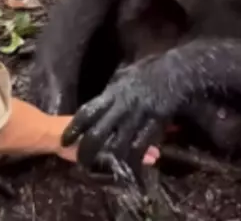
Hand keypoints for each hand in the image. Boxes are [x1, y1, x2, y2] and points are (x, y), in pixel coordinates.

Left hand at [60, 57, 175, 167]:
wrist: (176, 71)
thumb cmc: (149, 70)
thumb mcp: (125, 77)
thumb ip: (112, 91)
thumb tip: (102, 99)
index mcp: (112, 94)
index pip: (87, 112)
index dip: (74, 127)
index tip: (63, 140)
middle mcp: (122, 106)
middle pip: (98, 131)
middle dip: (88, 149)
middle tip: (82, 162)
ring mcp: (138, 115)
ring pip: (119, 142)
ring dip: (110, 159)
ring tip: (104, 169)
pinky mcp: (154, 123)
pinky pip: (141, 145)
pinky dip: (135, 159)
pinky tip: (131, 167)